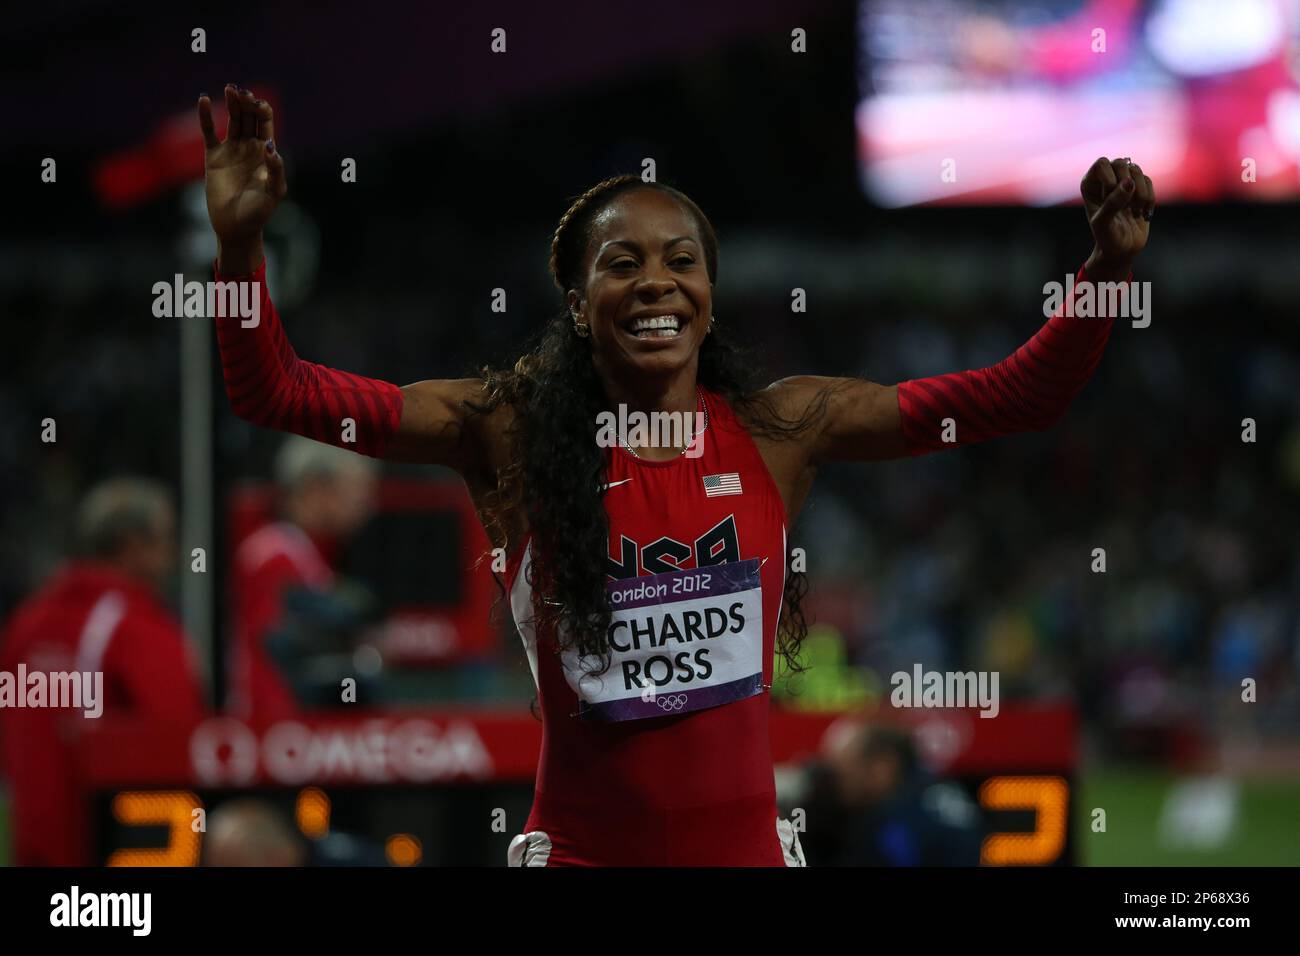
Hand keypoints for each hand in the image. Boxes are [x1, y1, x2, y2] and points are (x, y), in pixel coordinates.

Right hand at [198, 85, 285, 259]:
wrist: (235, 227)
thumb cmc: (259, 212)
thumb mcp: (274, 192)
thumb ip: (276, 170)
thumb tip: (271, 146)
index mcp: (267, 152)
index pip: (266, 123)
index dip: (262, 110)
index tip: (257, 103)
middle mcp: (250, 147)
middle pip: (249, 117)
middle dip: (246, 102)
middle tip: (241, 91)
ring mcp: (231, 149)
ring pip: (232, 119)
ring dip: (232, 104)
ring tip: (230, 88)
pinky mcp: (213, 156)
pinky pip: (209, 131)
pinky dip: (206, 116)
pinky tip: (204, 99)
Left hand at [1080, 156, 1153, 276]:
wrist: (1122, 249)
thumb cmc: (1107, 237)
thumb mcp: (1103, 223)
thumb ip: (1112, 202)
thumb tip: (1129, 182)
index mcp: (1090, 185)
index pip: (1101, 163)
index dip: (1110, 177)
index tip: (1110, 196)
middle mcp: (1106, 180)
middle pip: (1121, 162)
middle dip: (1127, 183)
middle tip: (1126, 204)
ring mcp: (1123, 183)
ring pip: (1136, 169)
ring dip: (1139, 191)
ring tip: (1135, 210)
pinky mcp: (1139, 189)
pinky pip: (1148, 181)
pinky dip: (1149, 197)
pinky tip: (1143, 212)